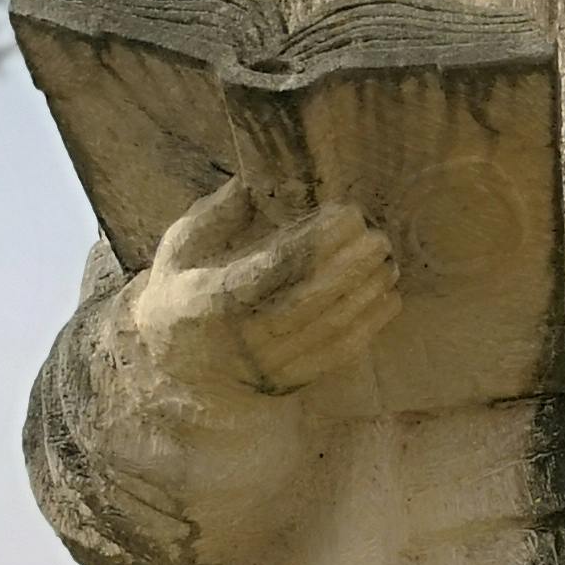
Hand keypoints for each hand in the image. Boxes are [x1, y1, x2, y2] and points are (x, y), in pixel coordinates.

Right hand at [132, 181, 397, 399]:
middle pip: (309, 299)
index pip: (273, 268)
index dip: (315, 241)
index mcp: (212, 299)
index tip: (347, 214)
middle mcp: (243, 336)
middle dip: (351, 266)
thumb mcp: (178, 252)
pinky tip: (387, 299)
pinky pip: (337, 354)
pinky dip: (369, 327)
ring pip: (329, 328)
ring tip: (388, 263)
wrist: (176, 373)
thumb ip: (213, 217)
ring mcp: (269, 364)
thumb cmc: (179, 298)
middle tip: (378, 238)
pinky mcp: (290, 381)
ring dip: (366, 294)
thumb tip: (252, 183)